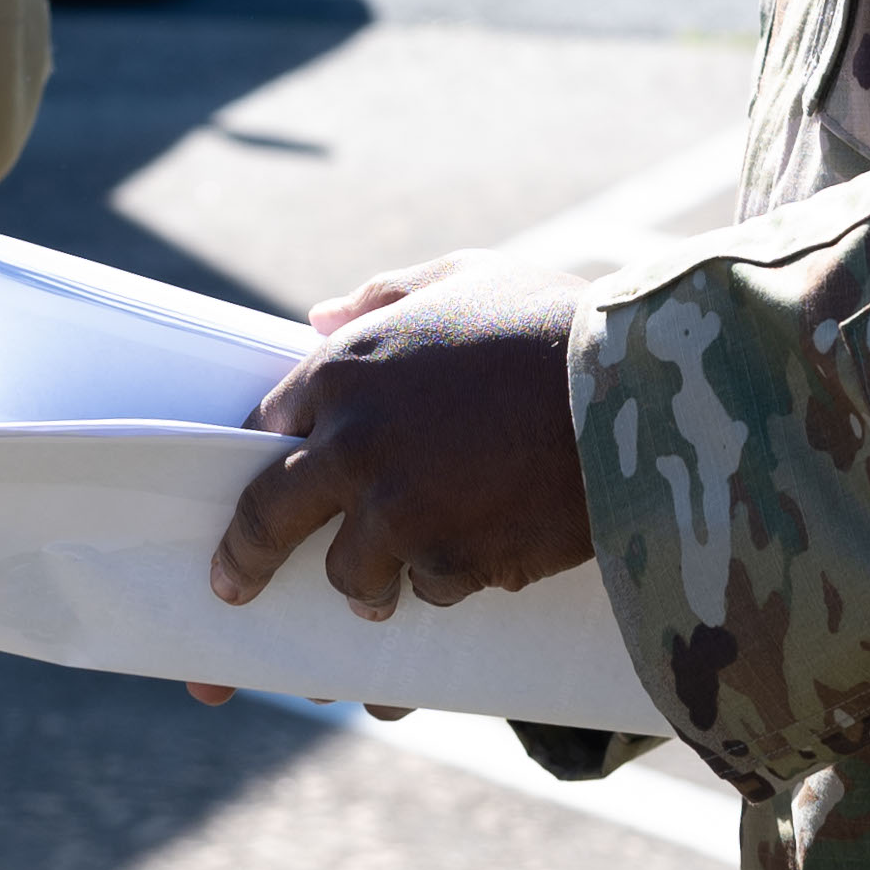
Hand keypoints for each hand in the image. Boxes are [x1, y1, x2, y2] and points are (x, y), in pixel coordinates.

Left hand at [203, 250, 597, 627]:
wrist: (637, 389)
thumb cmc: (552, 321)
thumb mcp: (464, 278)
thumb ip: (384, 297)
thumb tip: (319, 318)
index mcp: (343, 370)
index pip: (263, 426)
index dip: (261, 456)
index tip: (254, 483)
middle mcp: (353, 447)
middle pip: (267, 520)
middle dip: (245, 560)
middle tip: (231, 587)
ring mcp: (398, 516)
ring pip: (351, 578)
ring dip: (365, 585)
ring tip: (381, 592)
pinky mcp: (453, 565)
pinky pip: (432, 592)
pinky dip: (448, 584)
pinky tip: (475, 566)